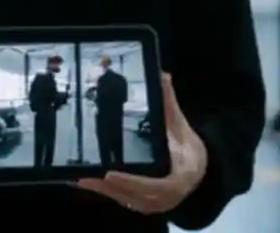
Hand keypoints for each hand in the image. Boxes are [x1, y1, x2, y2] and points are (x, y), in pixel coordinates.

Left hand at [77, 73, 207, 214]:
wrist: (197, 170)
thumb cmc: (188, 147)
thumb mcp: (181, 125)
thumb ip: (170, 103)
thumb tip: (162, 75)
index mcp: (182, 176)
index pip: (158, 185)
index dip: (134, 182)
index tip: (111, 173)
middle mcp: (170, 196)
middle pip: (138, 196)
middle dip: (113, 187)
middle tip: (89, 176)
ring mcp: (157, 203)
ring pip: (128, 200)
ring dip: (105, 191)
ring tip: (82, 179)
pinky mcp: (145, 204)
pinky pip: (125, 200)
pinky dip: (107, 192)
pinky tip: (87, 183)